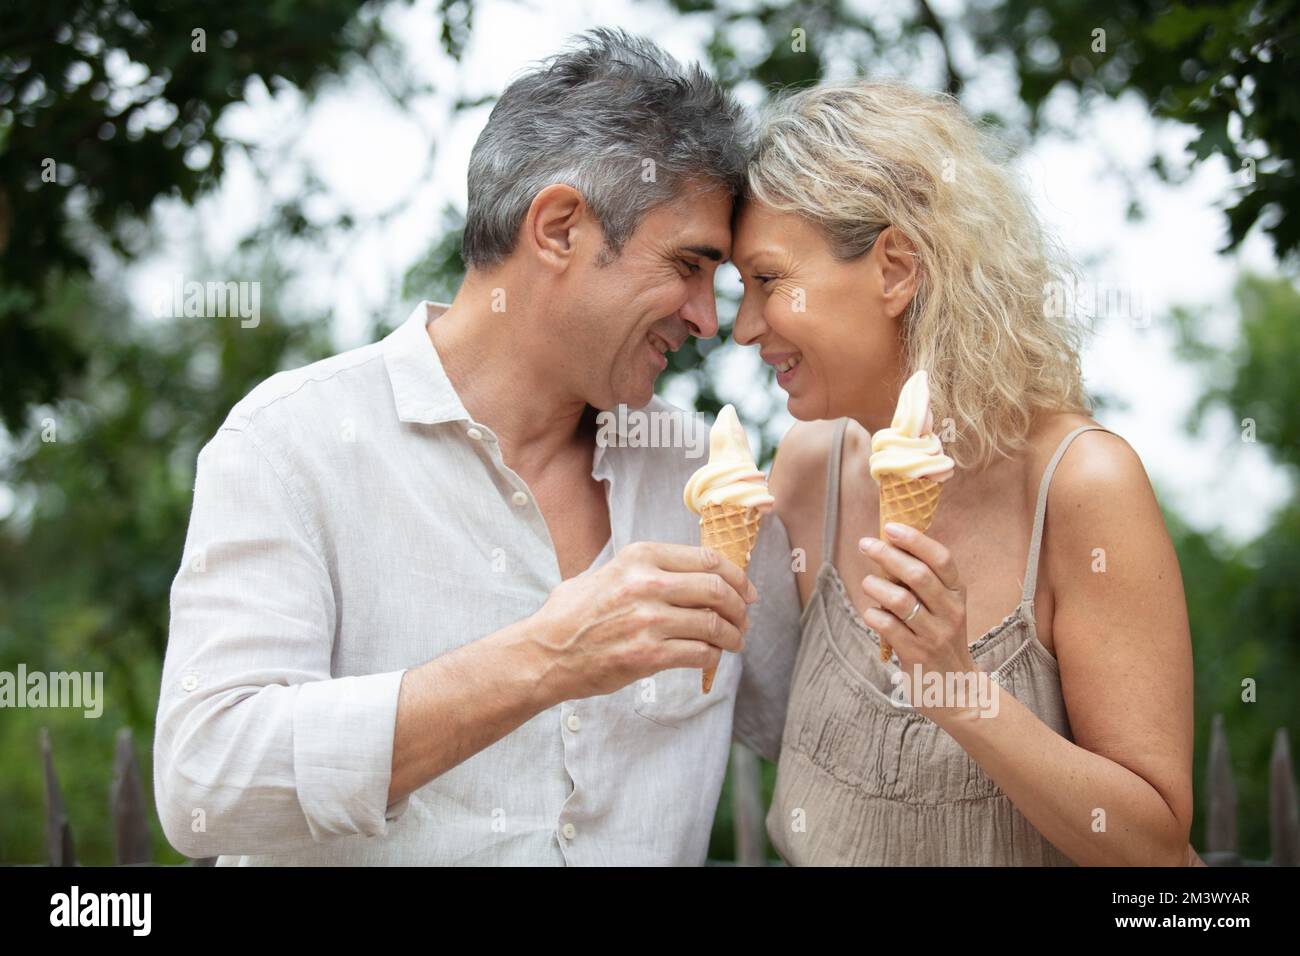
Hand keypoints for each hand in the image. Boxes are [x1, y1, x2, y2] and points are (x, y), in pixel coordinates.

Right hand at [532, 541, 756, 701]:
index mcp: (640, 557)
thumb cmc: (571, 614)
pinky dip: (713, 657)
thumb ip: (642, 569)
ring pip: (714, 624)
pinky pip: (699, 653)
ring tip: (734, 641)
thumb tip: (684, 574)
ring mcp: (649, 620)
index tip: (746, 589)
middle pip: (717, 589)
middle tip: (744, 618)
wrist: (545, 653)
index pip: (706, 559)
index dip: (736, 575)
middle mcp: (647, 584)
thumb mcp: (605, 572)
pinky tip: (712, 658)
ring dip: (733, 635)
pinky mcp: (649, 655)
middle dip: (740, 606)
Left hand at [858, 523, 977, 713]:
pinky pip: (887, 626)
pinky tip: (872, 614)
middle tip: (865, 544)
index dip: (915, 540)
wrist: (956, 689)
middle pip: (918, 574)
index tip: (890, 527)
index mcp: (957, 593)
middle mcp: (950, 611)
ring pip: (899, 600)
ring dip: (875, 586)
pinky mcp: (916, 654)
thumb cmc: (942, 638)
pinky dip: (873, 615)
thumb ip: (924, 580)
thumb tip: (889, 545)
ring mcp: (934, 634)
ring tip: (868, 583)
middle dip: (887, 555)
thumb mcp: (944, 606)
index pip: (942, 559)